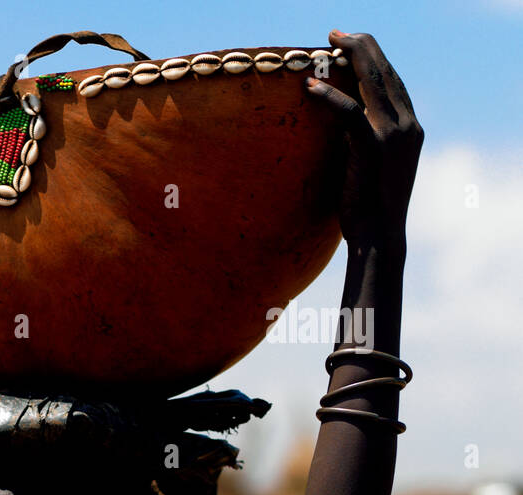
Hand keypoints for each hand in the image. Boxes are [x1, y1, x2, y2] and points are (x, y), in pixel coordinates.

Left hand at [306, 31, 422, 250]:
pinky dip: (328, 95)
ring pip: (372, 80)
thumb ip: (361, 141)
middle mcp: (407, 125)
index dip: (372, 58)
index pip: (393, 81)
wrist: (379, 237)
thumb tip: (336, 127)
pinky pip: (348, 110)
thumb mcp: (369, 166)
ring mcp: (393, 134)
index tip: (349, 44)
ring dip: (350, 57)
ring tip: (328, 44)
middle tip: (336, 33)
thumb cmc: (367, 208)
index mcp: (410, 128)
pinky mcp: (372, 146)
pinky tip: (309, 86)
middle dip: (361, 46)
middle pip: (385, 71)